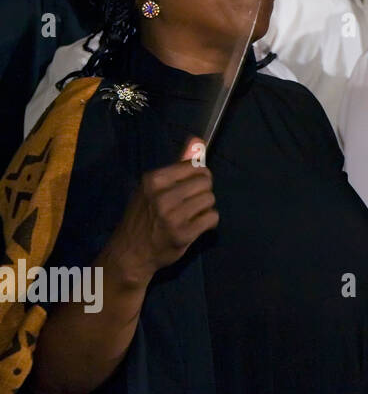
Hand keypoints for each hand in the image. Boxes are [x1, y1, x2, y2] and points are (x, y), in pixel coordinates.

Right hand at [109, 137, 218, 281]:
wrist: (129, 253)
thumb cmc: (143, 217)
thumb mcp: (153, 188)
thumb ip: (178, 164)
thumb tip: (198, 140)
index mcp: (154, 180)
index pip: (195, 167)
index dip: (197, 176)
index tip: (188, 187)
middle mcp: (162, 196)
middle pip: (206, 182)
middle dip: (202, 192)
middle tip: (189, 203)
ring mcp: (173, 216)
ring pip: (210, 199)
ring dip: (205, 207)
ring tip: (190, 215)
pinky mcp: (183, 234)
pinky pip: (212, 218)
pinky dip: (208, 222)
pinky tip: (194, 226)